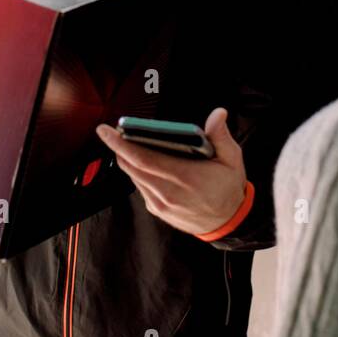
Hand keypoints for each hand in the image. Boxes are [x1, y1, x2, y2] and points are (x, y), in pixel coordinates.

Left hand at [95, 108, 246, 236]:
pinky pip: (140, 186)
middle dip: (118, 147)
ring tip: (127, 143)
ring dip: (127, 159)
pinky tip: (144, 162)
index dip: (120, 144)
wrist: (228, 222)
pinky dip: (138, 172)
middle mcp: (167, 193)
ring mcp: (160, 204)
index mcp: (184, 177)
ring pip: (133, 176)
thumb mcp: (231, 159)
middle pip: (131, 166)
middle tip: (111, 131)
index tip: (106, 130)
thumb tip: (218, 114)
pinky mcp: (158, 209)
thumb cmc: (228, 188)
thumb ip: (221, 135)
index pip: (142, 158)